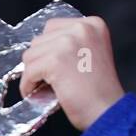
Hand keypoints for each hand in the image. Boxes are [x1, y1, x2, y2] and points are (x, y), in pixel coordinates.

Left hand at [19, 16, 125, 131]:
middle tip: (46, 80)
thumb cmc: (100, 91)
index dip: (47, 49)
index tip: (52, 67)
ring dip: (32, 74)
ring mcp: (67, 42)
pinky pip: (28, 71)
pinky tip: (38, 94)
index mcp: (92, 24)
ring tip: (44, 88)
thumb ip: (71, 45)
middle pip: (39, 40)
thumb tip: (40, 50)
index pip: (52, 27)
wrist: (108, 111)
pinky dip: (28, 86)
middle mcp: (81, 28)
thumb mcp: (91, 54)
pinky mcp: (55, 60)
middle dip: (38, 62)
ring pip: (30, 55)